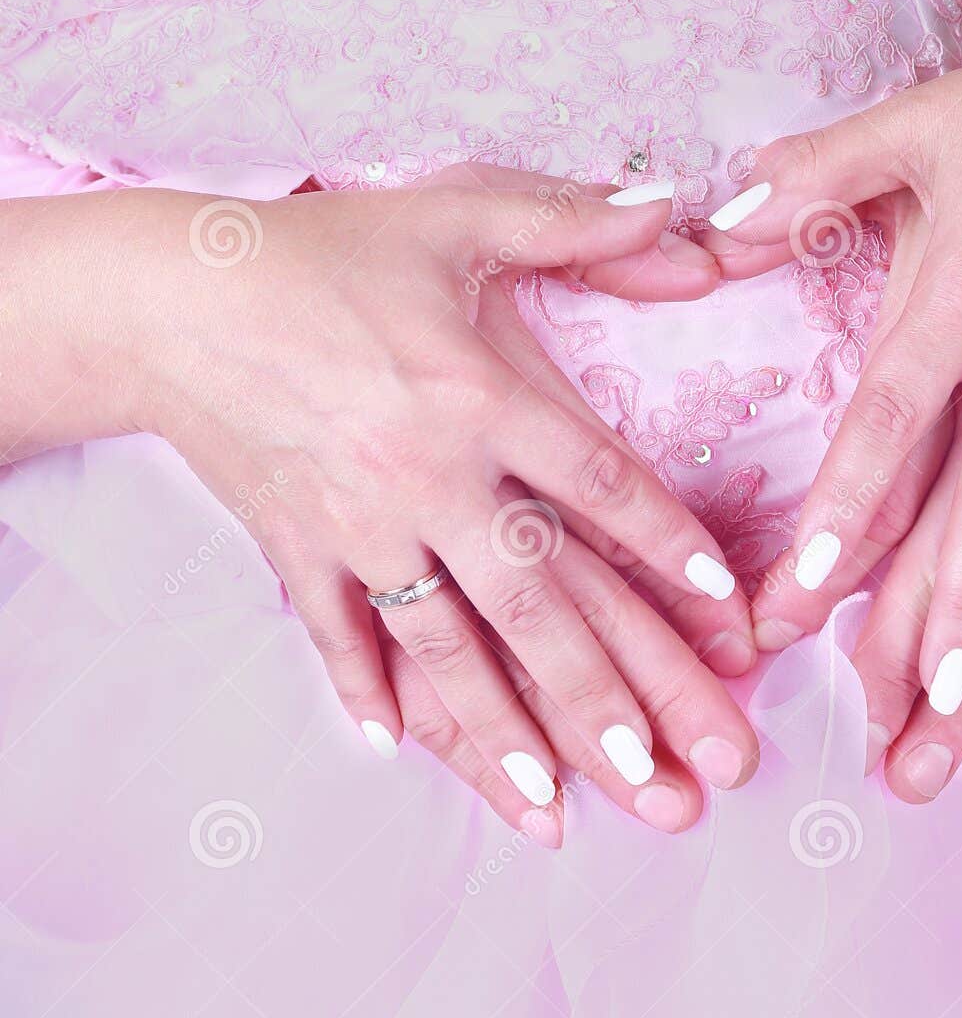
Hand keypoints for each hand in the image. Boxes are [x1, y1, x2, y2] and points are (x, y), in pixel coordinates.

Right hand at [119, 166, 757, 840]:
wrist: (176, 295)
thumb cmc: (325, 250)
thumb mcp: (455, 210)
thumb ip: (573, 218)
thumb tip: (682, 210)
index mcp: (479, 395)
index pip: (600, 484)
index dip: (671, 546)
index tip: (729, 614)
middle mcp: (427, 475)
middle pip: (536, 598)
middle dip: (604, 690)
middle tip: (664, 775)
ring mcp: (356, 524)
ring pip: (445, 645)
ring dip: (502, 730)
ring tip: (555, 807)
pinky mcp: (294, 546)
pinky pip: (335, 635)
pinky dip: (363, 691)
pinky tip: (394, 751)